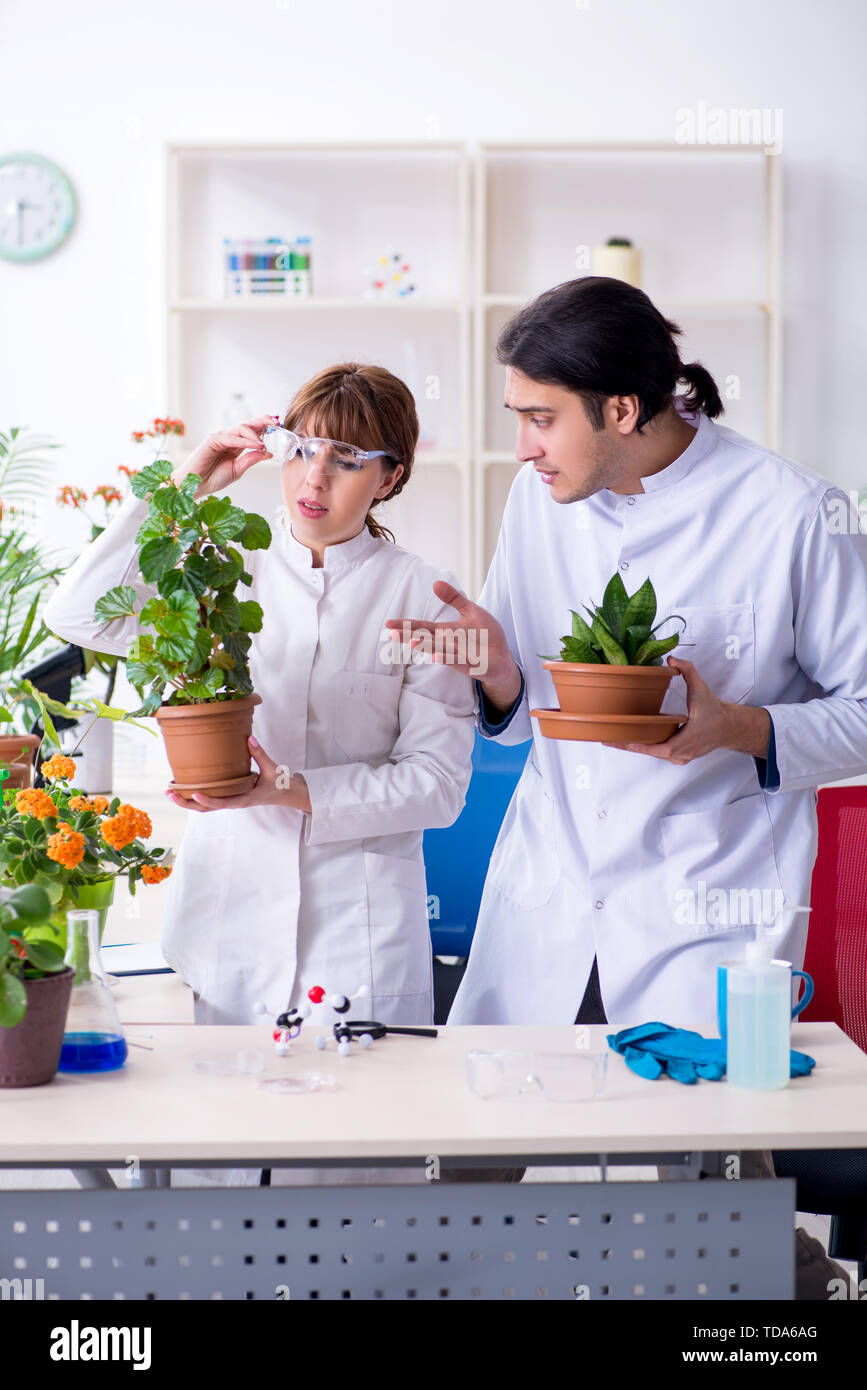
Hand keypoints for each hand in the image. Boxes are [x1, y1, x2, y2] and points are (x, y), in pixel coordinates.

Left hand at [165, 736, 311, 811]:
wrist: (287, 794)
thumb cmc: (280, 783)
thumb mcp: (273, 769)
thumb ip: (260, 753)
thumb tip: (249, 738)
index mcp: (244, 800)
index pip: (222, 803)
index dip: (207, 800)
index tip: (193, 793)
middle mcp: (234, 802)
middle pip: (206, 809)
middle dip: (186, 803)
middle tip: (169, 793)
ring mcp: (230, 800)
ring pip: (205, 806)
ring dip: (187, 801)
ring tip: (170, 792)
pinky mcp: (230, 796)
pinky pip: (210, 799)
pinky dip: (196, 796)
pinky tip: (184, 787)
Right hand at [170, 415, 279, 498]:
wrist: (195, 485)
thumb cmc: (212, 478)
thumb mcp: (238, 470)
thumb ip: (251, 460)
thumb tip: (268, 453)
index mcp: (236, 445)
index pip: (252, 432)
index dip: (265, 427)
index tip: (279, 425)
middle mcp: (229, 438)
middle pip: (248, 425)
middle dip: (263, 422)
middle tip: (276, 421)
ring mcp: (220, 437)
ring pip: (241, 429)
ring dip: (255, 434)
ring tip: (264, 443)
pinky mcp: (212, 440)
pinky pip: (231, 438)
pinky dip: (244, 441)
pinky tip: (255, 445)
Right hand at [385, 581, 521, 709]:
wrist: (503, 658)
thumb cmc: (485, 635)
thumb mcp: (471, 612)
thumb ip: (454, 599)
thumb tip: (435, 583)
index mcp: (446, 632)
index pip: (422, 627)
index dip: (406, 625)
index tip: (388, 624)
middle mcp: (448, 645)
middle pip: (426, 640)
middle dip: (410, 637)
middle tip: (392, 634)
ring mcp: (459, 657)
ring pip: (440, 651)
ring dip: (427, 647)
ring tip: (413, 642)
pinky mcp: (473, 667)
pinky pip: (459, 663)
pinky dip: (449, 660)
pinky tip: (437, 656)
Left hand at [600, 656, 770, 763]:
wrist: (728, 727)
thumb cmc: (715, 711)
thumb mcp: (701, 690)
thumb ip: (688, 671)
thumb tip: (672, 658)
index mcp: (686, 740)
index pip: (658, 747)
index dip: (638, 745)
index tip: (621, 740)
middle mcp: (681, 753)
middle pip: (650, 752)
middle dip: (629, 745)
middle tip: (608, 739)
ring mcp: (680, 758)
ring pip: (654, 753)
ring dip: (636, 747)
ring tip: (615, 740)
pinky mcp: (679, 757)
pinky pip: (659, 753)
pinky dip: (647, 747)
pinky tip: (632, 741)